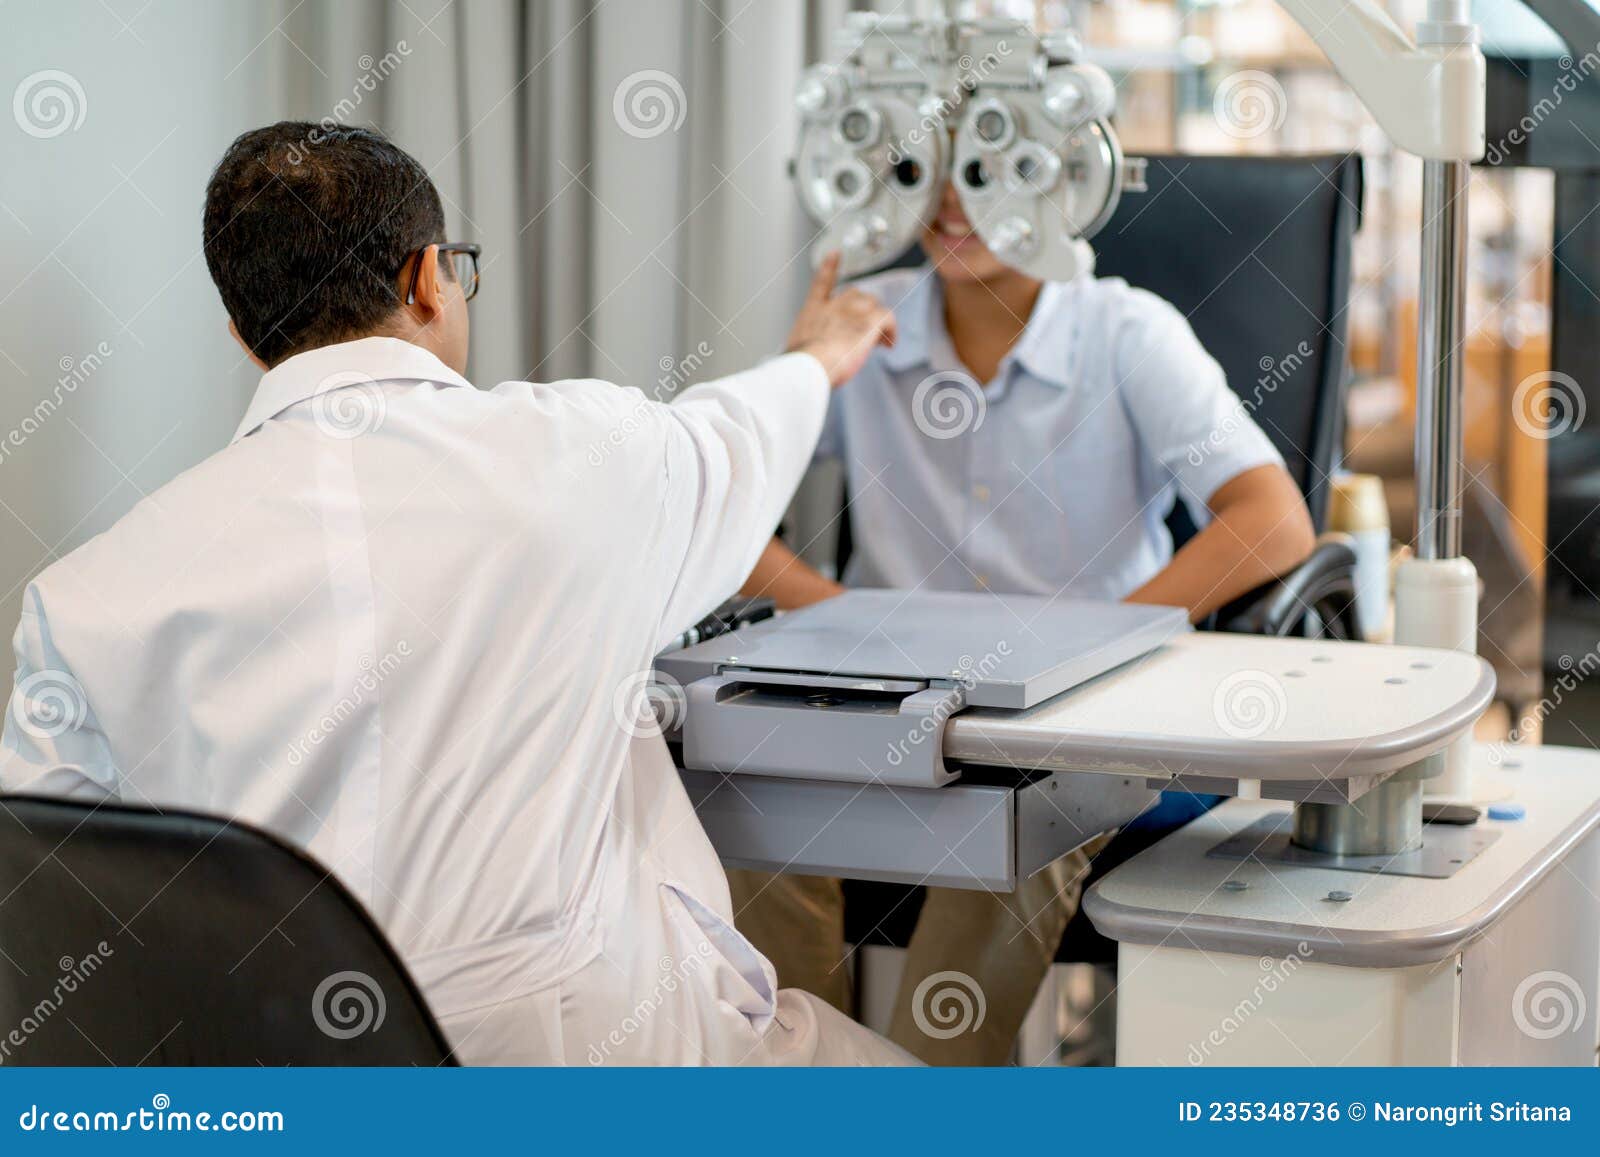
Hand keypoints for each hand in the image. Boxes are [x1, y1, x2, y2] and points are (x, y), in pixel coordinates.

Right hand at [784, 252, 895, 387]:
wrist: (808, 365)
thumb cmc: (800, 364)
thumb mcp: (796, 349)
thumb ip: (806, 346)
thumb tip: (807, 358)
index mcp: (813, 310)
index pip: (822, 282)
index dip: (829, 266)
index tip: (835, 254)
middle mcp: (833, 306)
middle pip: (855, 293)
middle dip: (861, 308)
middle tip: (863, 329)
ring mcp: (852, 311)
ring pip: (872, 304)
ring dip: (876, 319)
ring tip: (878, 340)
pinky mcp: (869, 322)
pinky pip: (887, 318)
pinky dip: (891, 331)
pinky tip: (889, 344)